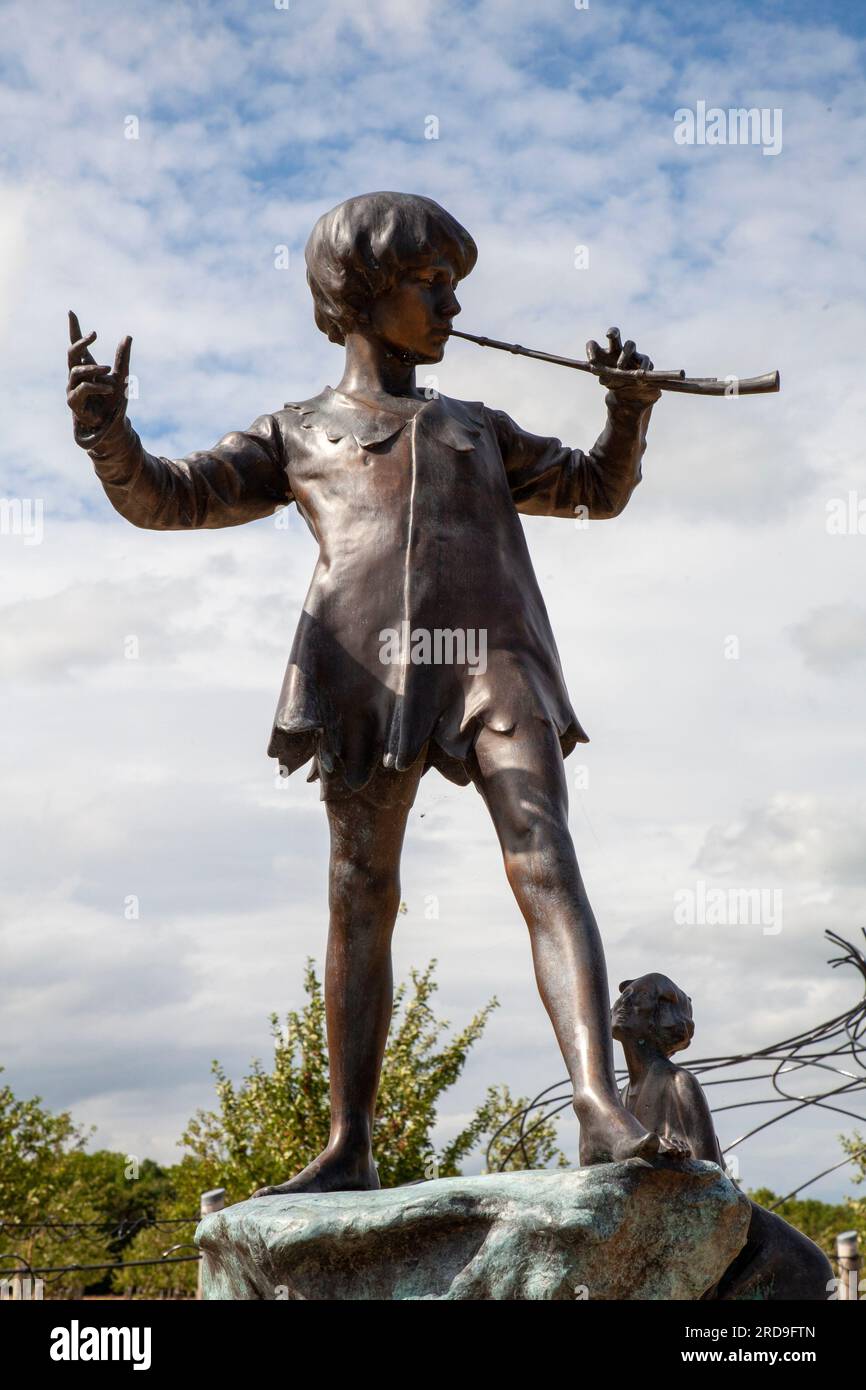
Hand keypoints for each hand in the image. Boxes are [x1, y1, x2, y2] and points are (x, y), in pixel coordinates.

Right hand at [67, 310, 131, 433]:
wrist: (112, 424)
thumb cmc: (114, 401)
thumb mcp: (122, 375)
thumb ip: (122, 357)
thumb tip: (128, 336)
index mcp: (87, 366)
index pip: (77, 346)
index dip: (74, 330)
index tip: (71, 312)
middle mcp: (76, 375)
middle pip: (72, 353)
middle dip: (81, 342)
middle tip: (93, 334)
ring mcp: (73, 388)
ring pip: (77, 370)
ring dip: (93, 369)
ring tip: (108, 369)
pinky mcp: (74, 402)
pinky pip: (83, 388)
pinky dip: (96, 386)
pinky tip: (110, 388)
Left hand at [585, 327, 660, 404]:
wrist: (629, 390)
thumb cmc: (613, 381)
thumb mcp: (604, 380)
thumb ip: (600, 375)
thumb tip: (600, 375)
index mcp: (603, 354)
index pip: (593, 345)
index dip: (591, 350)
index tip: (591, 361)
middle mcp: (617, 350)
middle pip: (615, 334)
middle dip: (612, 332)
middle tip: (609, 334)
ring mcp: (631, 354)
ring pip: (630, 345)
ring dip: (624, 355)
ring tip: (619, 368)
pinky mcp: (643, 361)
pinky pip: (645, 359)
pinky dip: (642, 366)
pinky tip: (639, 375)